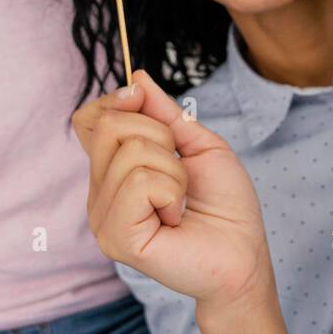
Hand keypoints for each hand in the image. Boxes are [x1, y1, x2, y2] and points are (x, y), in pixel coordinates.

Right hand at [73, 69, 273, 310]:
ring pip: (129, 154)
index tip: (143, 101)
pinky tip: (174, 218)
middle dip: (160, 136)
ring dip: (173, 172)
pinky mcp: (116, 238)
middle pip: (109, 126)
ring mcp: (103, 217)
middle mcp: (100, 193)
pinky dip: (170, 192)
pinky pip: (139, 184)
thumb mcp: (199, 144)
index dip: (117, 101)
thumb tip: (136, 78)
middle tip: (180, 172)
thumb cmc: (225, 206)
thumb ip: (165, 113)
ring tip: (180, 202)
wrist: (244, 255)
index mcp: (114, 171)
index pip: (89, 120)